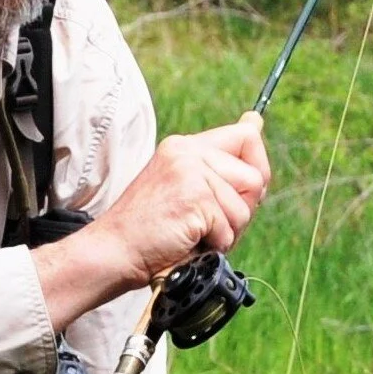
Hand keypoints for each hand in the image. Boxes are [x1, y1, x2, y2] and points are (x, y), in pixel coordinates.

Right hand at [33, 115, 269, 330]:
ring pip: (245, 207)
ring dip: (225, 232)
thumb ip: (220, 163)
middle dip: (241, 209)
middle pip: (255, 177)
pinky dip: (214, 245)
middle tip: (209, 223)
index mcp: (185, 146)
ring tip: (193, 233)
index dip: (257, 167)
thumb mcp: (184, 186)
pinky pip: (228, 229)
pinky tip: (187, 241)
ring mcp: (190, 172)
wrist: (115, 250)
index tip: (242, 191)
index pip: (246, 137)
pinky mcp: (194, 197)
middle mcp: (188, 151)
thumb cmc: (150, 229)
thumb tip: (256, 123)